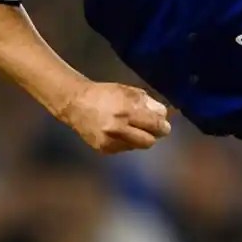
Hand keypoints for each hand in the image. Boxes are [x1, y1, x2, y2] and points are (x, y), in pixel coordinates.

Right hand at [56, 80, 172, 153]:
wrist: (76, 104)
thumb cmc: (106, 95)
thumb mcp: (130, 92)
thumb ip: (149, 104)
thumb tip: (164, 116)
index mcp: (127, 111)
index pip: (155, 125)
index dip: (163, 125)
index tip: (164, 125)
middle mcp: (118, 129)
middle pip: (149, 141)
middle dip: (154, 135)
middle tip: (154, 129)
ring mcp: (109, 141)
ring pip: (138, 146)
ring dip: (139, 138)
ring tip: (132, 128)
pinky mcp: (103, 149)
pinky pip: (124, 148)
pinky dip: (126, 141)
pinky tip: (118, 132)